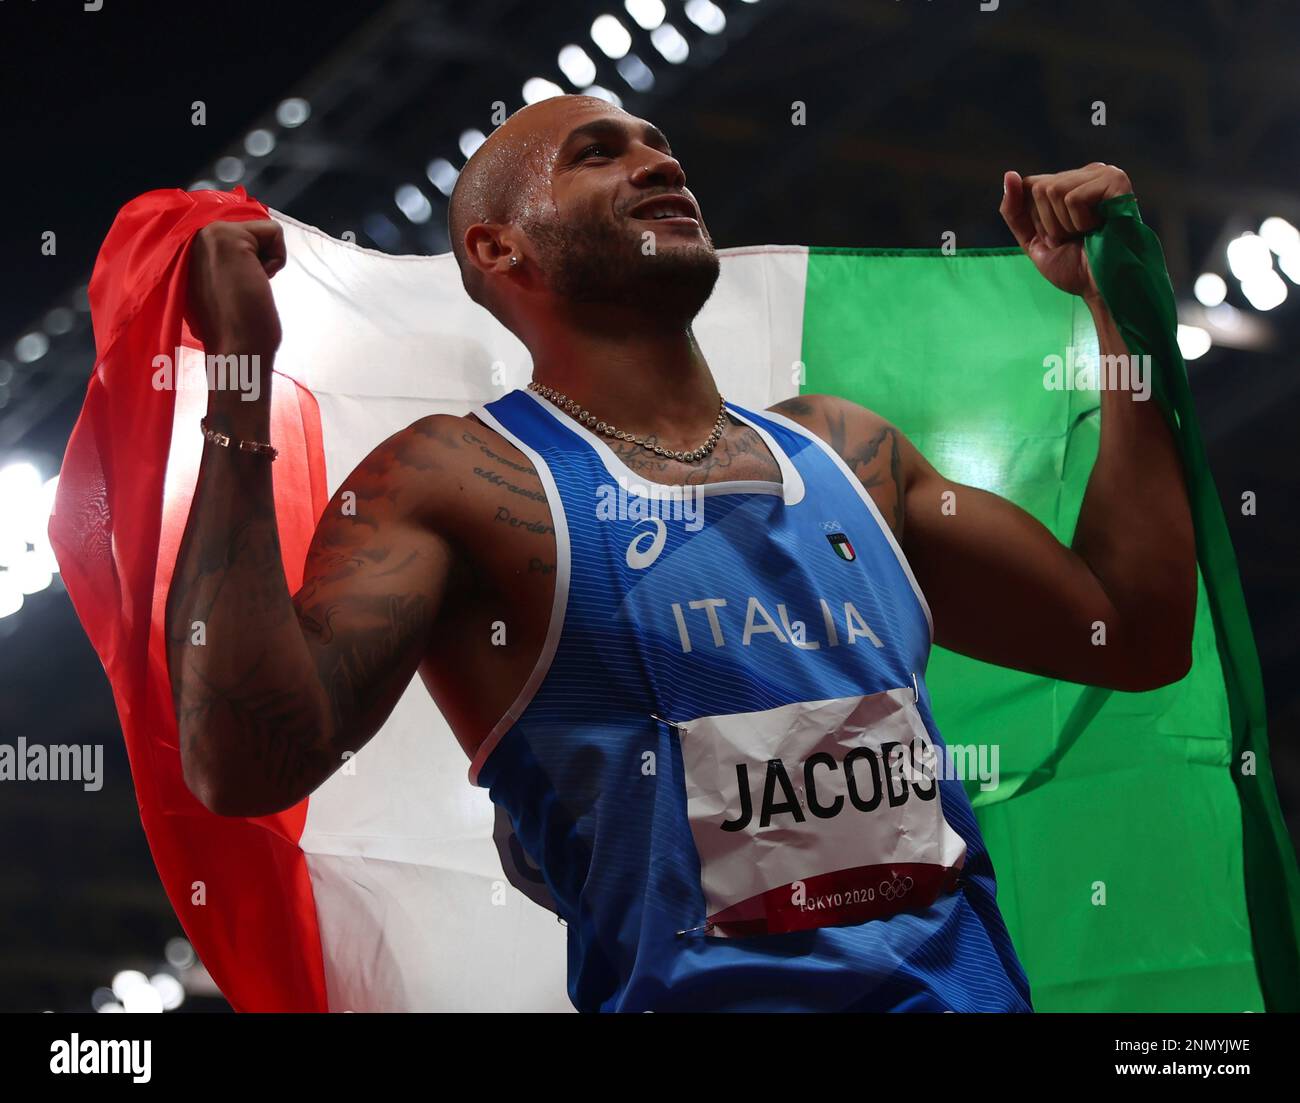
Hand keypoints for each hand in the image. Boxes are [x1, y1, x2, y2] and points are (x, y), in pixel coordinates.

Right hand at [185, 218, 285, 352]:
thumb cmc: (233, 330)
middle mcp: (193, 238)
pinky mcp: (228, 237)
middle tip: (242, 290)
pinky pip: (274, 232)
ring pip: (262, 232)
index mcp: (189, 253)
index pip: (236, 237)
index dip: (249, 263)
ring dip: (265, 263)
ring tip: (247, 287)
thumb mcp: (220, 288)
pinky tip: (259, 282)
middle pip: (251, 232)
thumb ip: (223, 265)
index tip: (236, 290)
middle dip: (257, 261)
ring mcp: (206, 236)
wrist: (236, 351)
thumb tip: (245, 256)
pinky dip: (277, 259)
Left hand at [999, 163, 1132, 298]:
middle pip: (1040, 188)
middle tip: (1075, 238)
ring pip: (1054, 191)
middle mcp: (1087, 173)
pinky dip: (1080, 223)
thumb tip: (1010, 175)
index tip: (1059, 238)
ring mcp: (1103, 174)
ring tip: (1088, 234)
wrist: (1104, 288)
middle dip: (1050, 224)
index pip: (1030, 186)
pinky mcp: (1115, 181)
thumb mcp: (1033, 240)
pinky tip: (1100, 228)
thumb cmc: (1074, 267)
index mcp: (1071, 183)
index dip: (1037, 220)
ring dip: (1065, 225)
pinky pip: (1073, 199)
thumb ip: (1014, 211)